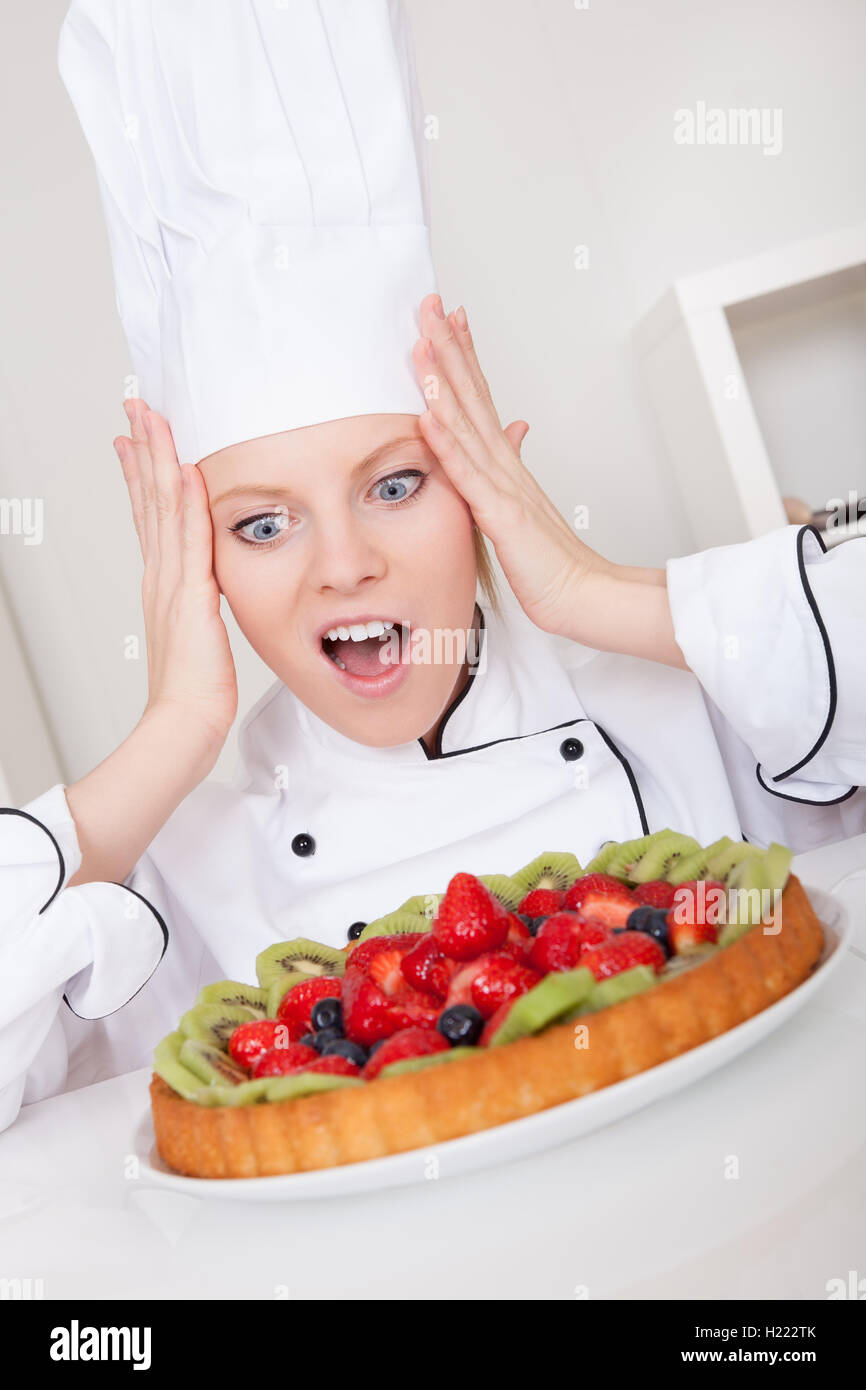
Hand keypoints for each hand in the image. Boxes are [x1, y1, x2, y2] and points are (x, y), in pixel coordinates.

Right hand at [114, 400, 237, 747]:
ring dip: (159, 459)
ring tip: (151, 419)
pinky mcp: (191, 596)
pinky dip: (187, 503)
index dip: (142, 476)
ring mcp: (172, 583)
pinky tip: (186, 470)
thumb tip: (204, 594)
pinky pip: (190, 540)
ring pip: (163, 508)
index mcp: (164, 585)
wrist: (185, 723)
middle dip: (144, 450)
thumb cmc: (195, 693)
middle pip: (150, 499)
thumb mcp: (198, 636)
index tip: (136, 442)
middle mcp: (162, 576)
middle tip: (135, 409)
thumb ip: (199, 608)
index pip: (151, 516)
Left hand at [411, 294, 613, 637]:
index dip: (463, 354)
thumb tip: (515, 427)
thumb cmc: (551, 559)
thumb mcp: (526, 503)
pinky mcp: (502, 515)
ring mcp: (504, 486)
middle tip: (431, 303)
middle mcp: (505, 464)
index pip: (481, 396)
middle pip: (473, 394)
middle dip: (449, 346)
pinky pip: (469, 475)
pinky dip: (448, 443)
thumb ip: (514, 463)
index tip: (448, 315)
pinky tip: (427, 415)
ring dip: (444, 381)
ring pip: (469, 424)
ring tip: (423, 342)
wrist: (582, 595)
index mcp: (506, 462)